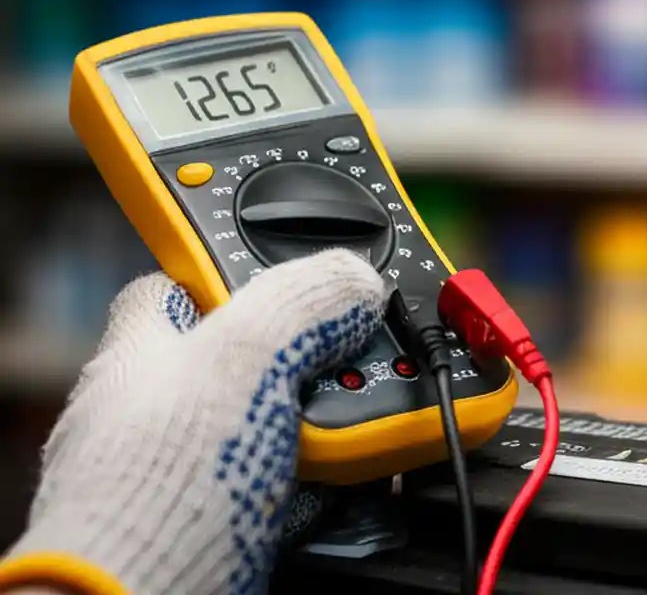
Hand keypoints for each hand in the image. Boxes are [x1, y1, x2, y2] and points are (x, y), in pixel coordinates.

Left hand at [0, 250, 385, 594]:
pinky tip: (348, 488)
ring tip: (360, 435)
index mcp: (143, 351)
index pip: (186, 281)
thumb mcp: (241, 360)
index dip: (239, 267)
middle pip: (257, 358)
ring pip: (284, 427)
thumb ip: (297, 302)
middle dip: (316, 359)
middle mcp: (162, 412)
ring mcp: (194, 473)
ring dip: (335, 428)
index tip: (295, 262)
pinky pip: (297, 491)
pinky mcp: (227, 528)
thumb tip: (352, 278)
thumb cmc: (153, 490)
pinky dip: (331, 487)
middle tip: (357, 357)